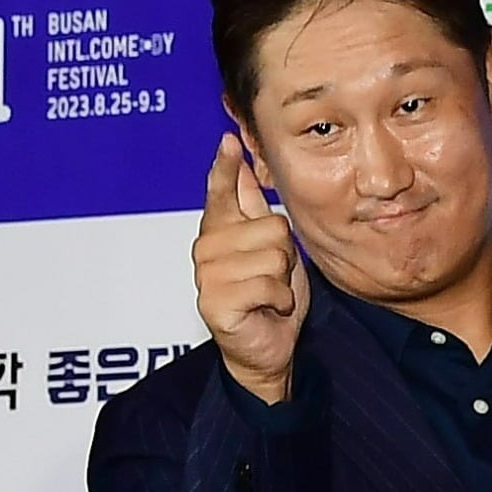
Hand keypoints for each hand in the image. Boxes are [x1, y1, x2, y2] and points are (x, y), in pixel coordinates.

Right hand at [193, 131, 310, 403]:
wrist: (266, 350)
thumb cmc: (267, 299)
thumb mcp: (268, 248)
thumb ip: (251, 207)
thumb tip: (241, 162)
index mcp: (219, 231)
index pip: (221, 191)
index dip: (225, 167)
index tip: (229, 141)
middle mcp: (207, 249)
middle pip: (271, 227)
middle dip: (284, 256)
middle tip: (272, 278)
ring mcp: (207, 275)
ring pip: (272, 256)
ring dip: (283, 281)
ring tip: (269, 294)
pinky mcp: (215, 302)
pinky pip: (267, 285)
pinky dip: (279, 300)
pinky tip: (268, 309)